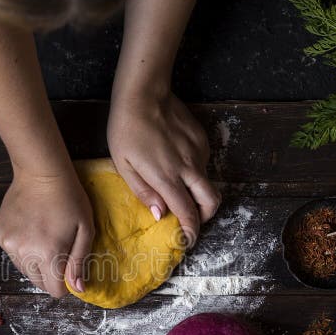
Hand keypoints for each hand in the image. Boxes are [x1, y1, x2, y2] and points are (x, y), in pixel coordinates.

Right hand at [0, 168, 94, 296]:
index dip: (64, 284)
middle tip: (57, 249)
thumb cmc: (70, 199)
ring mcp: (8, 243)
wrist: (41, 173)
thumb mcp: (86, 230)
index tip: (68, 268)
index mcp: (49, 254)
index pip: (54, 290)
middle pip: (37, 282)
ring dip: (34, 260)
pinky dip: (21, 246)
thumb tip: (77, 290)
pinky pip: (12, 252)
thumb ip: (79, 262)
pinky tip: (30, 228)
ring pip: (24, 268)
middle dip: (49, 273)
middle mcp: (25, 253)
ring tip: (43, 236)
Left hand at [107, 91, 219, 245]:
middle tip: (192, 218)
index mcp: (166, 177)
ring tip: (178, 185)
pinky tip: (177, 160)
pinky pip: (204, 162)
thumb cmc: (126, 130)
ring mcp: (198, 152)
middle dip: (205, 216)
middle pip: (211, 202)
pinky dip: (195, 170)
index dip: (191, 231)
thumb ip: (144, 192)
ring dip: (197, 191)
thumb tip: (161, 215)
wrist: (143, 95)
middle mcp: (188, 167)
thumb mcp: (124, 166)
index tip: (188, 240)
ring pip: (207, 182)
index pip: (188, 213)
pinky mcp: (202, 139)